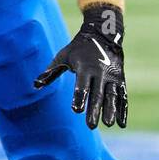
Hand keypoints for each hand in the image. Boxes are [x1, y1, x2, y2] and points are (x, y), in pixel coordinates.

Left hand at [34, 2, 127, 129]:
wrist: (103, 34)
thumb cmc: (78, 49)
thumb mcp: (63, 56)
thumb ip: (51, 72)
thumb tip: (36, 85)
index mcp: (85, 67)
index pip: (82, 85)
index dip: (79, 97)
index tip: (76, 111)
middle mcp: (100, 72)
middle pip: (97, 93)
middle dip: (94, 109)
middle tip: (90, 125)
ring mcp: (112, 76)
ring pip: (112, 95)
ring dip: (111, 110)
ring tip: (108, 124)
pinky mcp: (121, 79)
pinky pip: (123, 96)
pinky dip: (123, 109)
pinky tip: (121, 124)